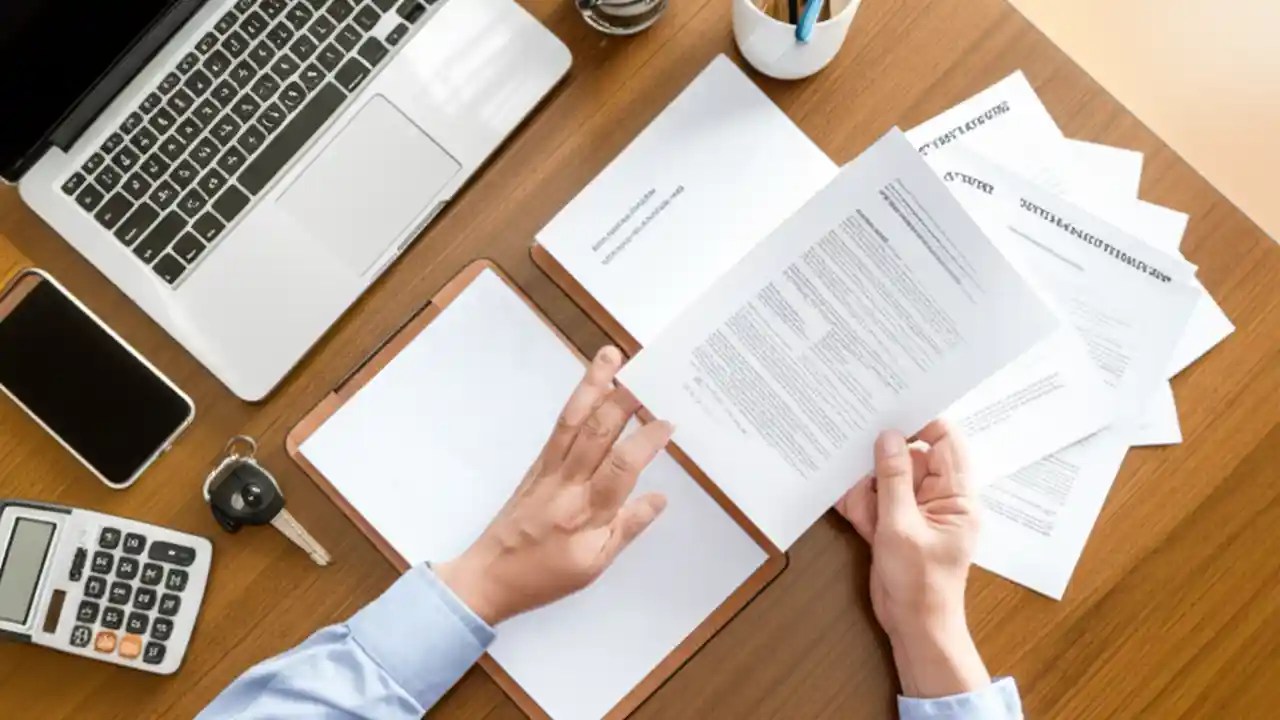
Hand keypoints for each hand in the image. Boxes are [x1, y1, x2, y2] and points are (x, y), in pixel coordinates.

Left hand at [435, 346, 671, 625]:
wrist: (489, 576)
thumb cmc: (545, 576)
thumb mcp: (595, 565)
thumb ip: (627, 528)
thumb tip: (660, 498)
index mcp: (586, 513)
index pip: (621, 468)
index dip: (646, 442)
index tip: (669, 422)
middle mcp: (567, 484)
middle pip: (597, 433)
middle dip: (623, 400)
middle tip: (650, 373)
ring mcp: (549, 470)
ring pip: (574, 421)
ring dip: (594, 386)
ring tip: (612, 356)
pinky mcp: (538, 464)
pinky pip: (560, 427)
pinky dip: (577, 402)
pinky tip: (591, 385)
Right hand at [836, 421, 990, 697]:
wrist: (915, 629)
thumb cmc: (920, 584)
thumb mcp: (901, 527)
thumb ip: (893, 479)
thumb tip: (888, 437)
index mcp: (957, 497)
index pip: (946, 443)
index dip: (921, 425)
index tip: (889, 414)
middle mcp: (940, 499)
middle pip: (910, 460)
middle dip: (881, 467)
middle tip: (860, 473)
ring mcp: (917, 511)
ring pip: (888, 480)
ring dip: (868, 493)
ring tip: (863, 514)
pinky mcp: (897, 524)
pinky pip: (877, 501)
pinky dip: (863, 507)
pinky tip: (856, 518)